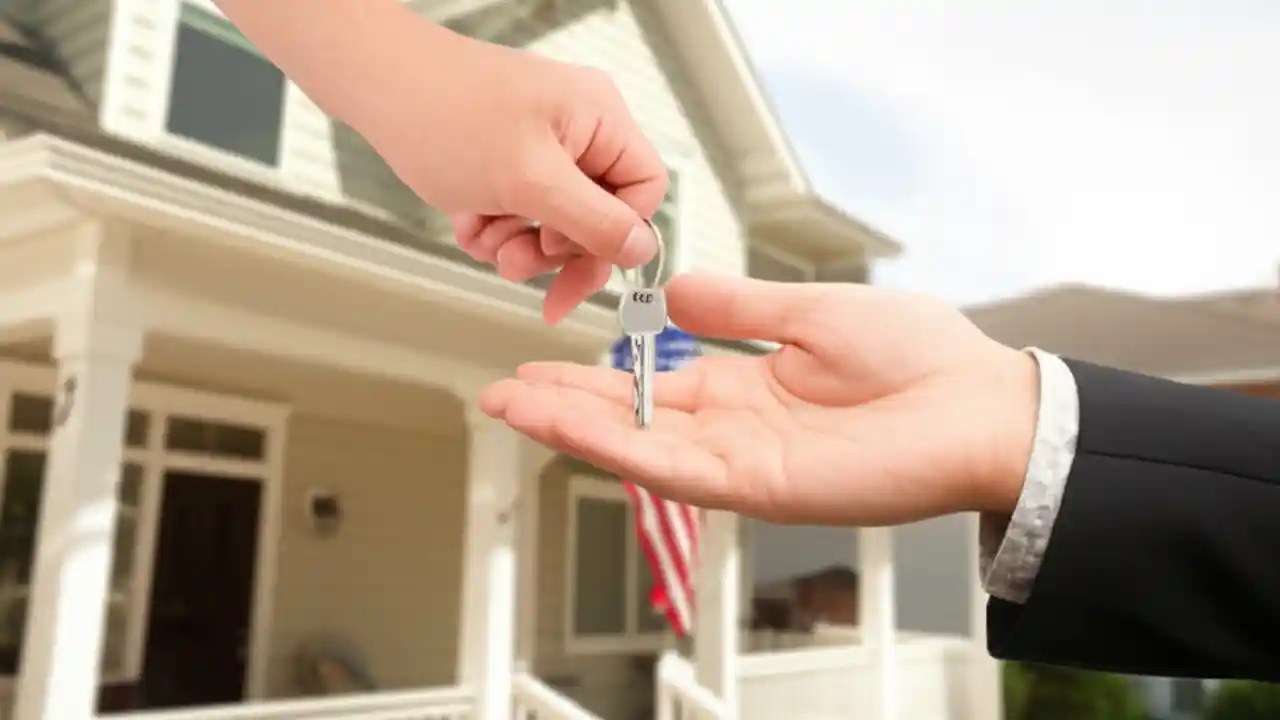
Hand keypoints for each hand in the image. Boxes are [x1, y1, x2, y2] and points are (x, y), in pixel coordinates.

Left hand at [217, 0, 664, 322]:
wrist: (374, 86)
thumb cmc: (444, 113)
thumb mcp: (530, 182)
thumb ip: (594, 222)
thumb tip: (643, 249)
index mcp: (600, 118)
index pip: (644, 192)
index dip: (615, 236)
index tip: (577, 263)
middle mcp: (578, 129)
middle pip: (599, 215)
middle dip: (555, 249)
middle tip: (520, 263)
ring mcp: (543, 146)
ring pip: (556, 223)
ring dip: (520, 244)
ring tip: (486, 236)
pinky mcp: (509, 161)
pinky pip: (521, 215)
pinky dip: (494, 228)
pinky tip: (467, 220)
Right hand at [480, 274, 1039, 524]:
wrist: (978, 403)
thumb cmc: (918, 357)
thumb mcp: (813, 312)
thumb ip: (740, 307)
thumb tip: (675, 294)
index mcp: (747, 384)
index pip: (651, 384)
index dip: (593, 376)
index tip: (539, 360)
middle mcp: (736, 427)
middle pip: (631, 421)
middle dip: (563, 406)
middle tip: (501, 391)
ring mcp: (745, 462)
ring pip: (642, 448)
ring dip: (577, 430)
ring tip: (515, 407)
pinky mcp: (763, 487)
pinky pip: (681, 471)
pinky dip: (627, 452)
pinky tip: (579, 433)